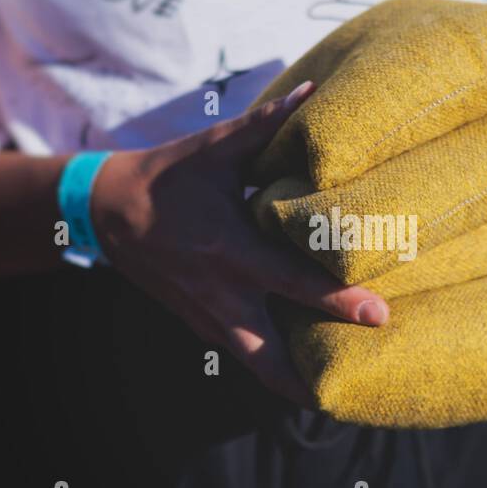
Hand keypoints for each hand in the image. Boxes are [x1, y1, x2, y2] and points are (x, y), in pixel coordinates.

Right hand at [89, 81, 388, 406]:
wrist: (105, 212)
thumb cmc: (170, 174)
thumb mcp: (214, 148)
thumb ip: (267, 123)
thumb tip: (315, 90)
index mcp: (230, 250)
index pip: (293, 283)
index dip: (338, 301)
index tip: (380, 316)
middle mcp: (220, 294)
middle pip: (271, 357)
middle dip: (314, 378)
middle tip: (360, 388)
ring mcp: (208, 318)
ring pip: (255, 368)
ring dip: (295, 384)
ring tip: (340, 397)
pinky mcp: (201, 327)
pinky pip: (244, 356)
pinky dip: (274, 368)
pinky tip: (308, 374)